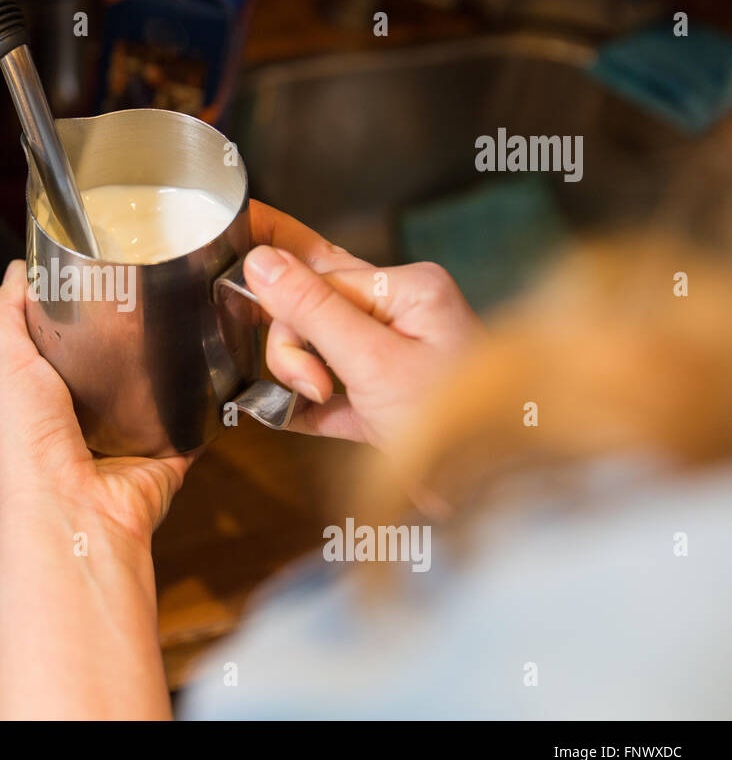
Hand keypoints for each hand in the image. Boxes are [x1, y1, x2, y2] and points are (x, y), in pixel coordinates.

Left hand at [0, 259, 194, 542]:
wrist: (74, 510)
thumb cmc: (30, 452)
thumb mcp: (6, 367)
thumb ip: (3, 319)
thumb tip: (16, 272)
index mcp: (43, 400)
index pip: (63, 346)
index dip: (78, 313)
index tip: (100, 277)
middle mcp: (84, 423)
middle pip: (113, 368)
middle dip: (130, 338)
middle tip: (151, 296)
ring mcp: (126, 443)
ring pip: (155, 395)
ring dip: (169, 369)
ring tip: (185, 327)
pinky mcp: (164, 457)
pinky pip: (191, 427)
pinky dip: (203, 407)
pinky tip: (214, 377)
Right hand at [247, 201, 483, 447]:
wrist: (499, 498)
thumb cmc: (456, 427)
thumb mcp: (373, 364)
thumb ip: (312, 311)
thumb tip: (261, 262)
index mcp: (407, 289)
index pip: (318, 280)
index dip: (295, 323)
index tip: (301, 368)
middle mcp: (402, 313)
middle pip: (313, 312)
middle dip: (298, 353)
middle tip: (315, 388)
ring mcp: (392, 356)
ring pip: (315, 351)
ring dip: (302, 382)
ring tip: (320, 405)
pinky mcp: (383, 397)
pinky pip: (329, 389)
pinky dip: (310, 406)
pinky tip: (293, 416)